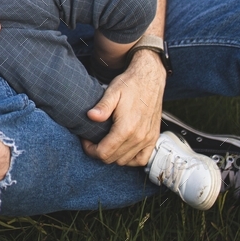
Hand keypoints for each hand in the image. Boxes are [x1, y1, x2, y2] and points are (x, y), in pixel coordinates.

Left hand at [81, 50, 165, 166]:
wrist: (150, 78)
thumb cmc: (130, 84)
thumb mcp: (113, 91)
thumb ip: (102, 106)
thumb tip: (90, 116)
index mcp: (126, 128)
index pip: (104, 153)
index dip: (90, 150)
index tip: (86, 140)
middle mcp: (138, 137)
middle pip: (113, 159)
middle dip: (99, 152)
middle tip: (93, 140)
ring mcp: (148, 139)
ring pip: (125, 161)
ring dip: (113, 156)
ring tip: (106, 143)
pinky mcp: (153, 138)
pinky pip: (142, 159)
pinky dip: (131, 159)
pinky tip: (123, 149)